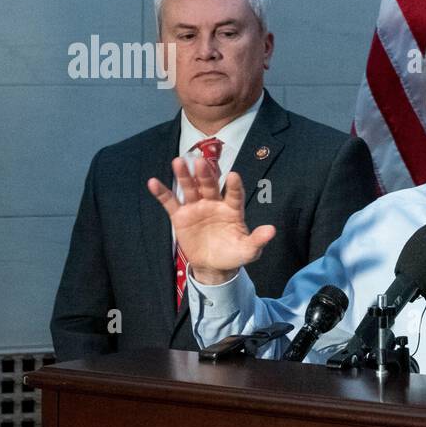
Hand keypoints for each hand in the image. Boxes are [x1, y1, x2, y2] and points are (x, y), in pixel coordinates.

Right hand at [147, 156, 274, 284]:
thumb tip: (272, 230)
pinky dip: (162, 192)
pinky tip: (153, 182)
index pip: (234, 194)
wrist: (213, 265)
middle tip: (201, 162)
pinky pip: (170, 202)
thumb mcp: (248, 250)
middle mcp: (214, 203)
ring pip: (190, 188)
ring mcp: (197, 207)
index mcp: (232, 209)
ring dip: (184, 176)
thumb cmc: (233, 254)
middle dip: (206, 175)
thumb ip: (258, 239)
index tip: (233, 176)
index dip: (234, 186)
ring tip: (178, 162)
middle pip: (210, 186)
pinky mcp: (181, 216)